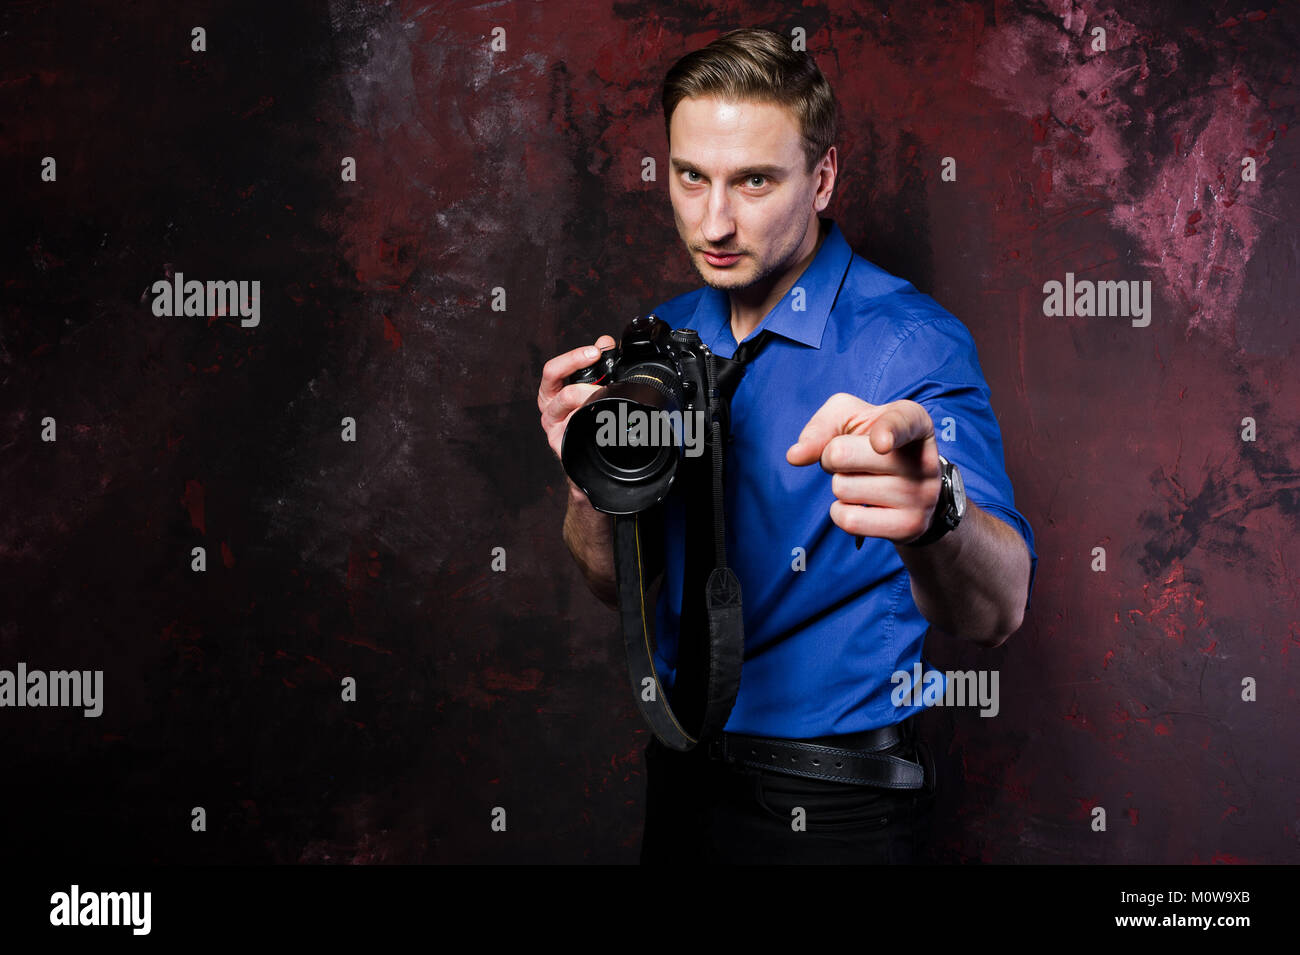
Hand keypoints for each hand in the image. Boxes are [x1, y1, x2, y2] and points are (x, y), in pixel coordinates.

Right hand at [538, 335, 615, 466]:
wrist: (593, 458)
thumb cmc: (591, 421)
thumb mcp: (593, 388)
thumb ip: (597, 364)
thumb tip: (605, 342)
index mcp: (553, 391)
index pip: (555, 367)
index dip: (575, 356)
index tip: (597, 350)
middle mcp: (549, 406)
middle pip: (551, 375)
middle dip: (575, 361)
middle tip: (596, 356)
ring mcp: (554, 424)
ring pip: (566, 397)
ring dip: (588, 389)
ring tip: (604, 393)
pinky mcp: (561, 442)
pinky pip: (575, 423)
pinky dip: (592, 416)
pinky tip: (603, 416)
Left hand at [786, 393, 941, 544]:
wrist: (906, 487)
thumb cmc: (870, 443)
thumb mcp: (848, 419)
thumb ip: (821, 427)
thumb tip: (795, 456)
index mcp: (915, 421)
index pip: (901, 423)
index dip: (887, 432)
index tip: (880, 444)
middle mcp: (925, 459)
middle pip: (842, 455)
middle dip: (830, 457)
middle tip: (851, 460)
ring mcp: (922, 496)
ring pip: (842, 488)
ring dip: (839, 485)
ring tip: (862, 481)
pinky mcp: (911, 526)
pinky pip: (849, 520)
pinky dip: (840, 511)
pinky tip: (859, 504)